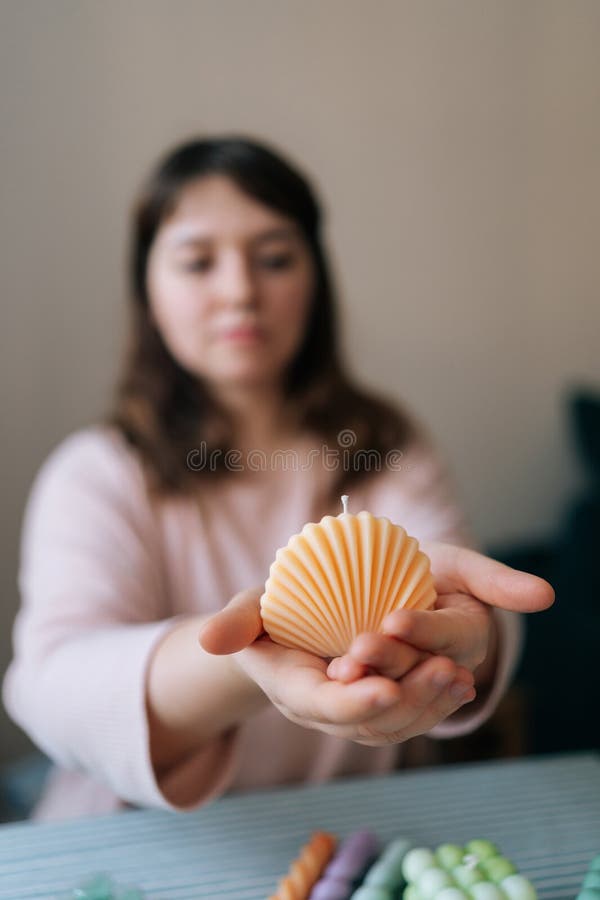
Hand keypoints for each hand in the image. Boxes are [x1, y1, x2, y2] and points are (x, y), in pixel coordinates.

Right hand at [198, 588, 478, 747]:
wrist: (285, 631)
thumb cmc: (267, 615)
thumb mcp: (250, 609)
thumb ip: (234, 623)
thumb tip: (208, 640)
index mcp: (292, 687)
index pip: (323, 704)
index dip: (354, 701)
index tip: (387, 689)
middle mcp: (325, 709)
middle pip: (368, 720)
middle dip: (409, 701)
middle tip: (444, 672)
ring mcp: (354, 712)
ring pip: (396, 724)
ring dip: (431, 703)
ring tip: (459, 676)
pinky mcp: (380, 706)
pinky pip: (412, 716)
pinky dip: (439, 703)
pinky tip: (465, 684)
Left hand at [326, 541, 554, 685]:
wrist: (381, 586)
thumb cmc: (424, 568)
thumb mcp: (457, 565)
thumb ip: (496, 580)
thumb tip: (547, 596)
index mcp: (469, 635)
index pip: (449, 636)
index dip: (424, 630)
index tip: (396, 619)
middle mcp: (446, 670)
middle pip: (420, 669)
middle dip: (392, 659)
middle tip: (363, 645)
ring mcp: (415, 689)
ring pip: (397, 697)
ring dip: (370, 683)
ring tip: (345, 666)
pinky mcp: (383, 702)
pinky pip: (373, 709)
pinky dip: (354, 694)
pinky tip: (336, 676)